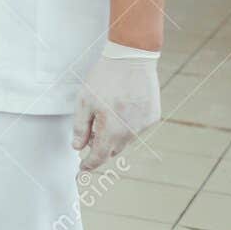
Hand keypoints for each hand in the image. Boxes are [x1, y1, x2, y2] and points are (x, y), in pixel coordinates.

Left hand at [72, 41, 160, 170]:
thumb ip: (80, 127)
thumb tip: (78, 147)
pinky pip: (137, 129)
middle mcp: (130, 133)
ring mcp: (144, 126)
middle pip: (113, 151)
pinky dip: (127, 125)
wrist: (132, 59)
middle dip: (101, 148)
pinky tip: (122, 108)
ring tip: (106, 115)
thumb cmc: (105, 78)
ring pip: (125, 141)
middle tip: (91, 135)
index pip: (99, 157)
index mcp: (111, 130)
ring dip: (114, 136)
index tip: (82, 170)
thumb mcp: (84, 101)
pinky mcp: (152, 117)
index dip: (89, 165)